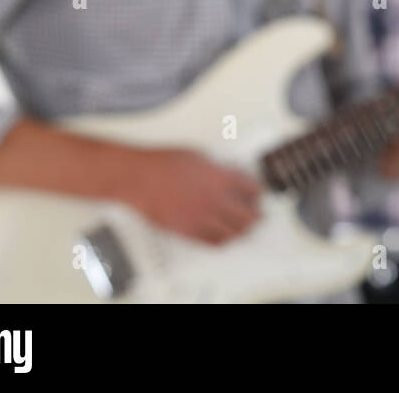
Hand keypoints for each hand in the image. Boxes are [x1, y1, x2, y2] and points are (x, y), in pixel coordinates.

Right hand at [122, 148, 261, 244]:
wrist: (140, 178)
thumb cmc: (164, 163)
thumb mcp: (199, 156)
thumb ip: (217, 169)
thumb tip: (226, 175)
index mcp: (221, 179)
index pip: (252, 189)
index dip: (257, 193)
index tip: (258, 194)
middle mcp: (215, 200)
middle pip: (247, 215)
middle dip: (256, 216)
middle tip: (258, 216)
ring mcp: (202, 218)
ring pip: (233, 232)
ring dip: (242, 231)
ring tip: (245, 229)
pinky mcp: (187, 231)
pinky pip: (212, 242)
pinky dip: (222, 241)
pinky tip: (224, 239)